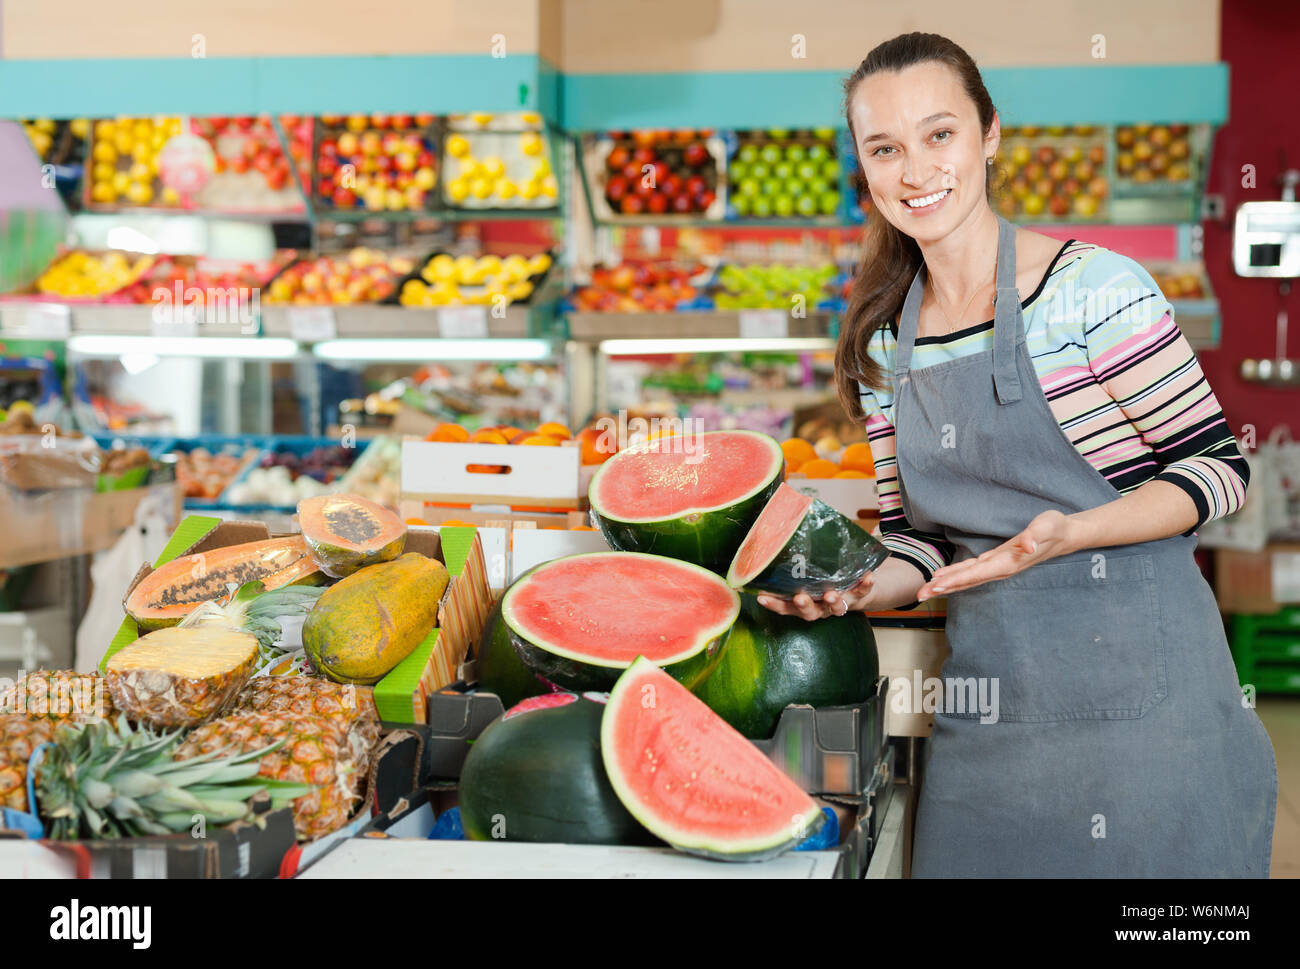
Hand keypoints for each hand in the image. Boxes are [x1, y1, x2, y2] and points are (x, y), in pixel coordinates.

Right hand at [756, 572, 876, 621]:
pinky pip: (862, 592)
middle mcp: (821, 607)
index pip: (786, 606)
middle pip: (810, 613)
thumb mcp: (811, 573)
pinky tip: (868, 576)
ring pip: (836, 608)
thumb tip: (780, 532)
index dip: (774, 604)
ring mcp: (841, 603)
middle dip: (804, 606)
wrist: (859, 587)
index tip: (761, 597)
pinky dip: (865, 585)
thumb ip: (798, 562)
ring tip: (832, 594)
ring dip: (833, 602)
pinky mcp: (859, 596)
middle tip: (800, 597)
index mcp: (806, 602)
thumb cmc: (827, 578)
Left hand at [917, 509, 1079, 599]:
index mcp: (1008, 563)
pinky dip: (955, 575)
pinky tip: (942, 576)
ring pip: (967, 578)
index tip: (937, 585)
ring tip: (925, 590)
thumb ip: (1036, 535)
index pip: (977, 573)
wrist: (1065, 535)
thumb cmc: (1055, 529)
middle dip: (943, 588)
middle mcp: (1000, 569)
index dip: (956, 579)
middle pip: (967, 581)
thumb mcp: (1047, 527)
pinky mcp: (996, 561)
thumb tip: (1027, 545)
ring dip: (946, 584)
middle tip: (920, 595)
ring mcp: (998, 566)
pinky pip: (971, 571)